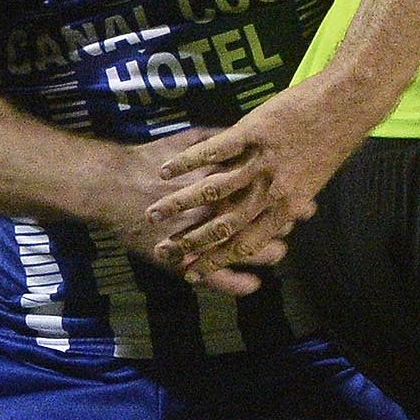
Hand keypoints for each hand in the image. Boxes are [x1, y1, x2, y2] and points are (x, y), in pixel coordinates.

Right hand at [76, 133, 282, 298]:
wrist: (113, 185)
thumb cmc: (151, 159)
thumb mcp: (189, 139)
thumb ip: (220, 138)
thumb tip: (248, 134)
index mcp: (223, 183)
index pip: (267, 194)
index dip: (290, 197)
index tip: (306, 199)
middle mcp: (218, 212)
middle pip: (262, 223)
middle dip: (282, 223)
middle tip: (294, 222)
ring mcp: (203, 239)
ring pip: (246, 252)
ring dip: (267, 253)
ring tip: (278, 252)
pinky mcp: (185, 261)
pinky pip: (217, 279)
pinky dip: (239, 285)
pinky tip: (254, 285)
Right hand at [146, 87, 359, 280]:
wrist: (346, 106)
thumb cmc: (335, 139)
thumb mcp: (316, 176)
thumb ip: (294, 194)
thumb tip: (289, 211)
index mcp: (284, 206)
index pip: (246, 242)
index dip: (219, 261)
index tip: (196, 271)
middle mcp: (268, 191)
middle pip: (224, 225)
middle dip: (193, 243)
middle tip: (166, 254)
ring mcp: (257, 162)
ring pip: (212, 193)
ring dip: (181, 207)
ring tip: (155, 218)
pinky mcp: (248, 133)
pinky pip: (213, 150)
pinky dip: (188, 160)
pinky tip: (166, 170)